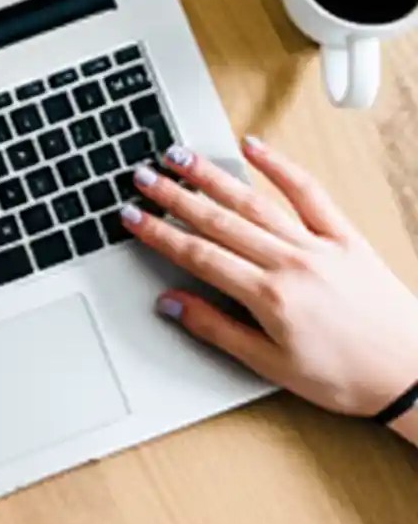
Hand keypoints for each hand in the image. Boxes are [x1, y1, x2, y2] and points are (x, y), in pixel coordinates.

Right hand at [121, 137, 417, 418]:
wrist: (409, 371)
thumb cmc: (344, 375)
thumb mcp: (270, 364)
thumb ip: (217, 329)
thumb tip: (172, 304)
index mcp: (268, 296)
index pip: (198, 256)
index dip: (160, 234)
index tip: (133, 217)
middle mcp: (291, 263)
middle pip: (219, 221)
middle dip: (175, 197)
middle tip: (144, 178)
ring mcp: (318, 245)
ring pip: (255, 201)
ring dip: (213, 177)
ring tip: (182, 156)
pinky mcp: (344, 237)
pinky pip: (309, 193)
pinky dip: (280, 166)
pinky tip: (255, 148)